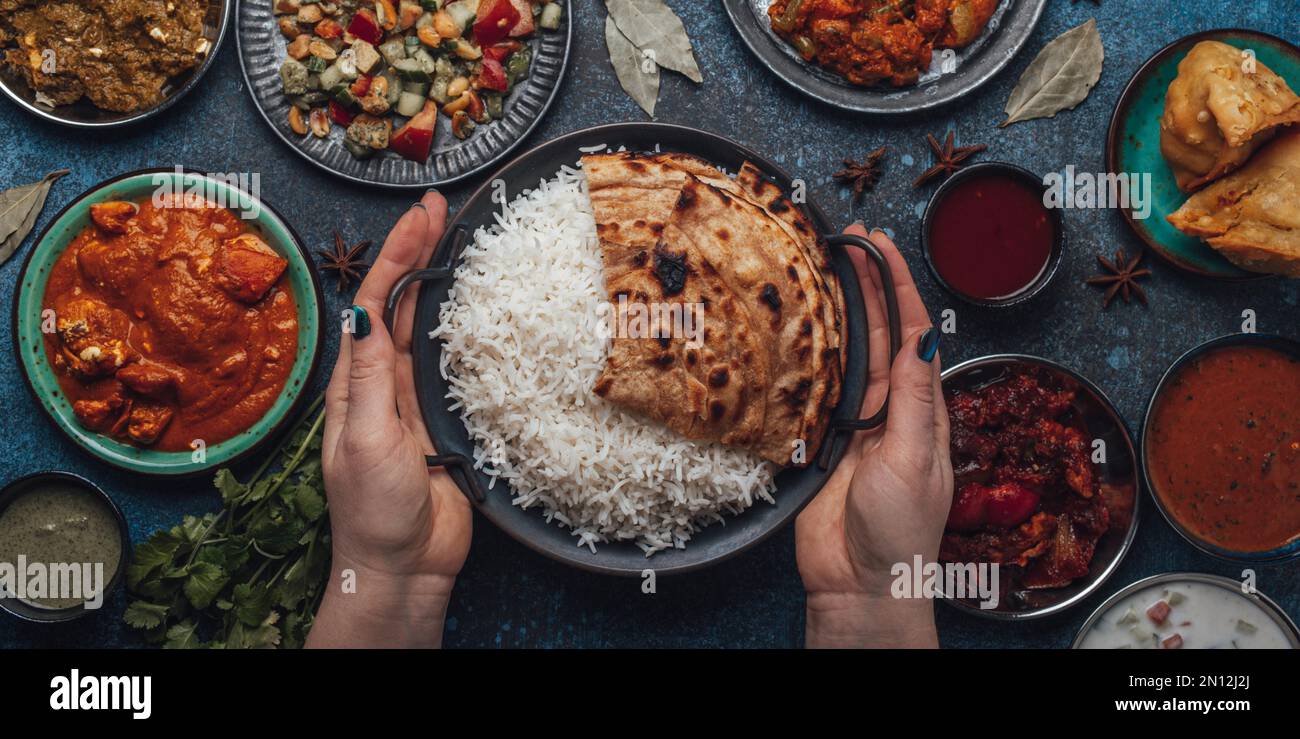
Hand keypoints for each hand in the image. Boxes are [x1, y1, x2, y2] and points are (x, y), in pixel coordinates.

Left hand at [307, 193, 471, 647]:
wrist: (405, 566)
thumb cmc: (374, 512)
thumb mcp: (365, 440)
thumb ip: (370, 380)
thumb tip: (366, 315)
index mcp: (355, 382)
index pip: (373, 303)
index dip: (397, 255)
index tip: (421, 215)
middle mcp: (383, 383)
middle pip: (399, 304)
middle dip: (417, 252)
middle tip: (442, 207)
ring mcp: (415, 400)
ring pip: (426, 327)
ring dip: (439, 281)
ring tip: (458, 238)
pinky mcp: (447, 421)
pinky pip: (455, 365)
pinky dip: (464, 328)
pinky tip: (478, 306)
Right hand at [796, 225, 952, 647]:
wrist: (862, 583)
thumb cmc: (900, 532)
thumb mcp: (915, 458)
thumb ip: (915, 398)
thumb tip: (922, 338)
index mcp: (923, 409)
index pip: (912, 333)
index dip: (897, 286)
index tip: (881, 247)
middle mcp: (891, 409)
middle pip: (880, 334)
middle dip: (869, 286)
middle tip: (851, 241)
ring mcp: (856, 425)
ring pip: (848, 356)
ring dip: (841, 313)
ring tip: (826, 270)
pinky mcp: (821, 444)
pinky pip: (816, 390)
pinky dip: (810, 357)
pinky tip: (800, 331)